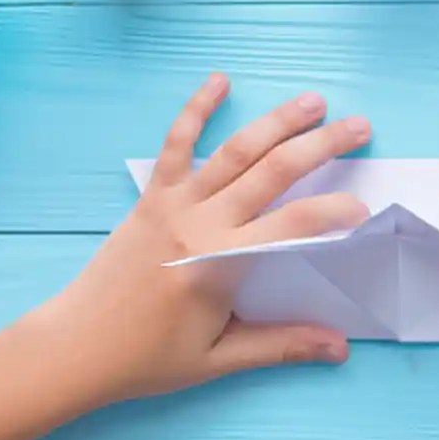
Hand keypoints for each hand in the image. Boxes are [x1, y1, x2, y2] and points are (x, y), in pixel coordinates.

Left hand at [32, 74, 371, 405]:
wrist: (76, 346)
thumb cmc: (147, 358)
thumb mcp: (219, 358)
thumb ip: (281, 345)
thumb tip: (340, 348)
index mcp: (220, 264)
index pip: (294, 225)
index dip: (334, 211)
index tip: (363, 208)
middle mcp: (200, 223)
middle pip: (273, 171)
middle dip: (321, 145)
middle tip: (359, 127)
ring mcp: (174, 203)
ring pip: (234, 151)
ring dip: (277, 122)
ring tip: (314, 102)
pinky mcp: (151, 196)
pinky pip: (176, 144)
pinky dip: (196, 109)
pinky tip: (219, 81)